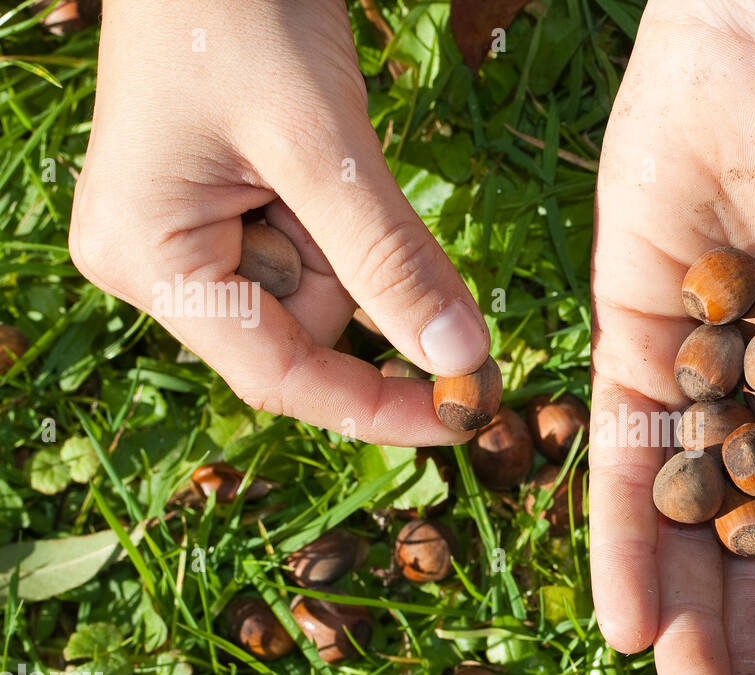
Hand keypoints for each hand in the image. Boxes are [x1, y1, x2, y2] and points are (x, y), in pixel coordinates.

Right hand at [70, 0, 488, 444]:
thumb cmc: (239, 9)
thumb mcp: (322, 144)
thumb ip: (390, 259)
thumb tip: (463, 359)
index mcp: (150, 262)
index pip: (281, 378)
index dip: (379, 408)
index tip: (467, 418)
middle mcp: (154, 266)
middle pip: (303, 333)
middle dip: (360, 276)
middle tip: (351, 181)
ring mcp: (181, 241)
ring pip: (318, 291)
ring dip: (353, 236)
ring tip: (313, 139)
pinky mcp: (217, 213)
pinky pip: (310, 248)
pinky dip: (342, 217)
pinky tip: (312, 148)